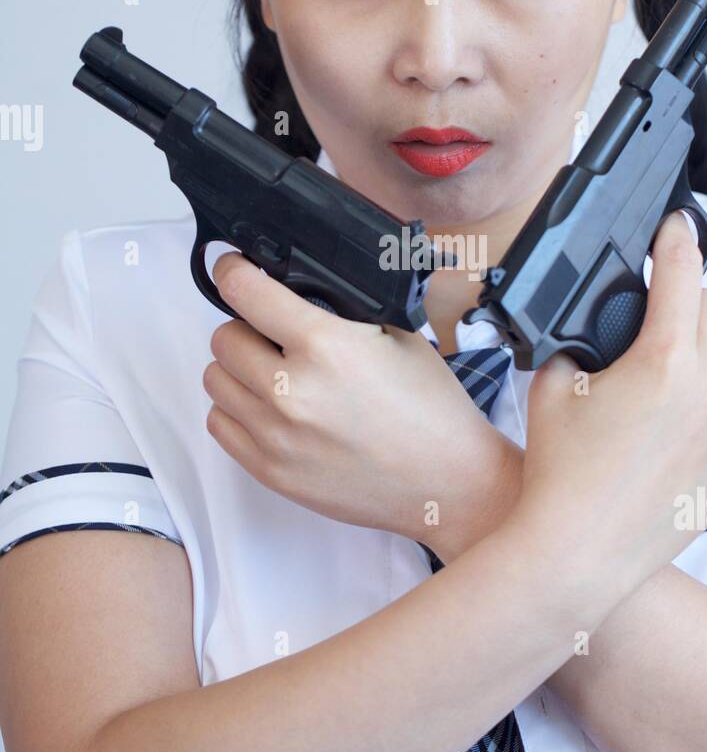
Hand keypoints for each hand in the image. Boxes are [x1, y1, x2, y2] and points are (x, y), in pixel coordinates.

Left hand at [202, 251, 521, 556]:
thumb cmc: (431, 408)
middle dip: (246, 326)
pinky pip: (220, 424)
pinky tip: (269, 408)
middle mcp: (292, 390)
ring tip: (272, 373)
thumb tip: (292, 288)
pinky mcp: (270, 471)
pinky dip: (237, 409)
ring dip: (238, 369)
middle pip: (224, 338)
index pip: (245, 291)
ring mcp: (276, 435)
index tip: (235, 270)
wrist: (447, 481)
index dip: (235, 272)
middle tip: (272, 333)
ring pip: (215, 380)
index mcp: (326, 345)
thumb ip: (340, 309)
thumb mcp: (397, 333)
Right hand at [510, 210, 706, 598]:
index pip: (681, 274)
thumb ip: (579, 339)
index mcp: (663, 360)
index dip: (673, 240)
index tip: (673, 226)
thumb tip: (594, 323)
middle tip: (653, 315)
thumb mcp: (553, 383)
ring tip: (684, 356)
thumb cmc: (560, 472)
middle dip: (683, 300)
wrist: (577, 548)